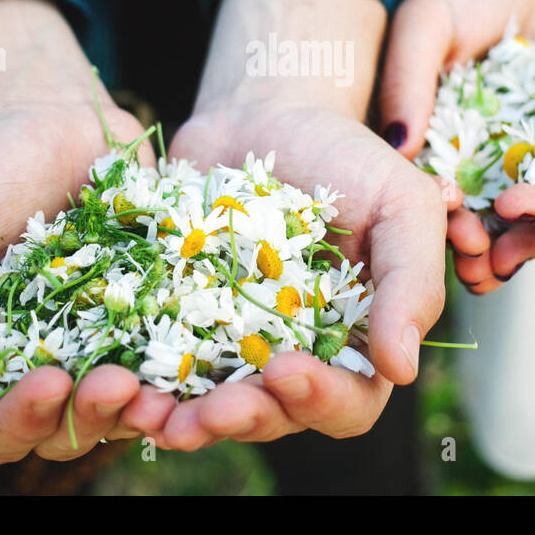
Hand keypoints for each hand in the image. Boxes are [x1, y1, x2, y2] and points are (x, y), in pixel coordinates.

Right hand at [0, 0, 176, 462]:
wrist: (44, 112)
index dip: (20, 419)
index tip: (48, 380)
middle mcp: (46, 362)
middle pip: (66, 431)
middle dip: (89, 418)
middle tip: (115, 384)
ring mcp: (106, 339)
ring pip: (125, 407)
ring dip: (141, 408)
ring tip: (156, 388)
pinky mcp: (158, 308)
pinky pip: (175, 358)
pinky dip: (184, 371)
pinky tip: (196, 359)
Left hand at [146, 0, 446, 449]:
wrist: (264, 115)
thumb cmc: (346, 157)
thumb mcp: (401, 205)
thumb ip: (413, 283)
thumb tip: (403, 369)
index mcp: (353, 344)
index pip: (349, 403)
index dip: (321, 399)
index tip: (287, 370)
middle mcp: (292, 357)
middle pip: (275, 417)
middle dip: (245, 418)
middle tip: (214, 410)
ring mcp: (231, 345)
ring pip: (212, 407)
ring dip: (187, 420)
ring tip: (157, 416)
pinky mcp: (176, 323)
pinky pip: (159, 367)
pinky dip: (142, 383)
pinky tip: (120, 382)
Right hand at [378, 0, 534, 290]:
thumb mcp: (426, 20)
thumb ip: (409, 77)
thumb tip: (397, 146)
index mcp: (425, 129)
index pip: (424, 183)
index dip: (434, 215)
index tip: (451, 239)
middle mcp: (467, 149)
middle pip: (471, 206)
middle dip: (478, 244)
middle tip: (485, 274)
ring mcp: (516, 148)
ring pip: (519, 200)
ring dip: (523, 234)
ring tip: (525, 264)